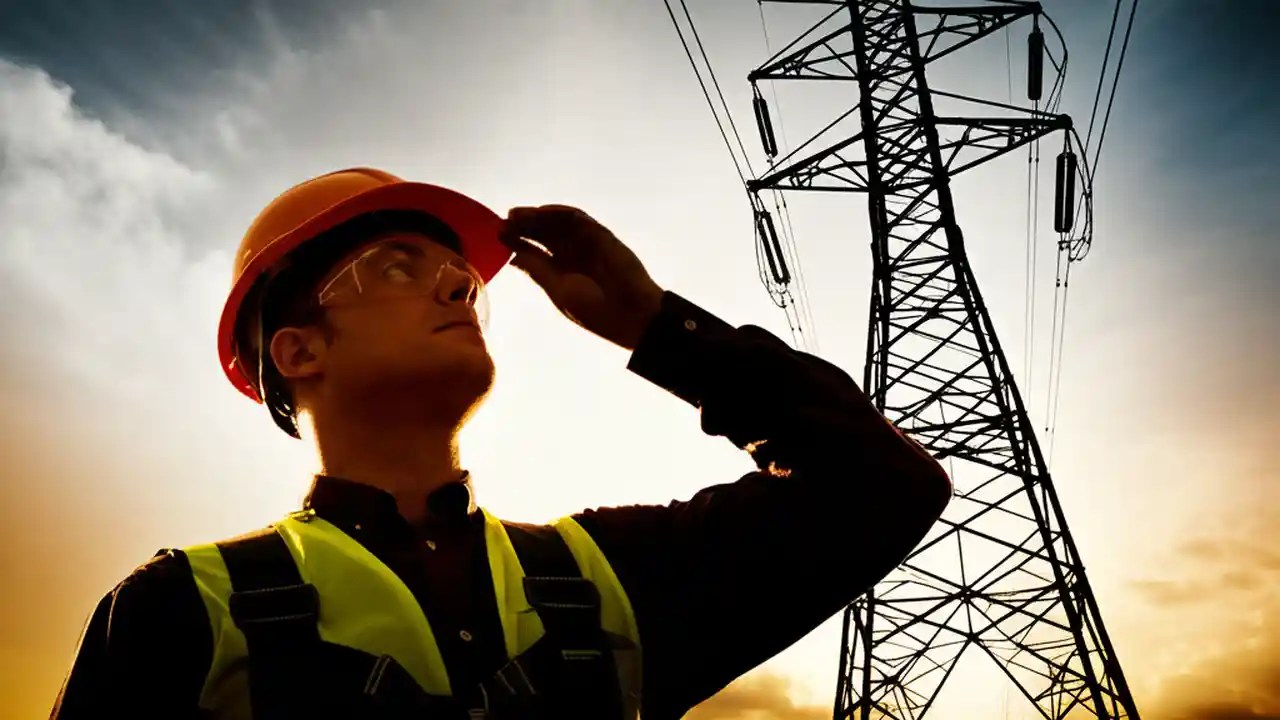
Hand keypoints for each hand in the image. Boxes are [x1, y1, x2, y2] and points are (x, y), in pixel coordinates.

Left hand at [499, 205, 663, 350]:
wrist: (630, 314)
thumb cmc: (594, 310)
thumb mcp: (558, 290)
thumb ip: (537, 269)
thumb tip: (513, 256)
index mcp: (559, 271)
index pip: (533, 250)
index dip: (516, 240)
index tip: (498, 234)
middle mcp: (571, 254)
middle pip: (542, 233)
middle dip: (523, 225)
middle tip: (504, 220)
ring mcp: (585, 243)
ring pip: (557, 223)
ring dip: (537, 216)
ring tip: (517, 214)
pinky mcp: (600, 234)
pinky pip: (577, 218)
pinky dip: (559, 212)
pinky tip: (541, 212)